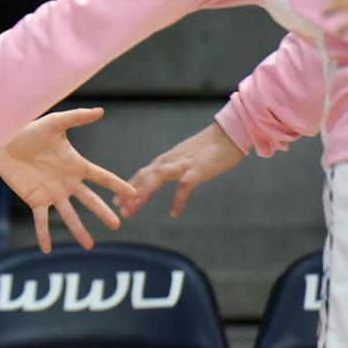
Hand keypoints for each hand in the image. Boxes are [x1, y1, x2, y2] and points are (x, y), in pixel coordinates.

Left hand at [0, 108, 129, 251]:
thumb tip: (101, 111)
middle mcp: (67, 182)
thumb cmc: (29, 129)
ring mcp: (52, 193)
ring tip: (89, 245)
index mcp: (76, 165)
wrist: (3, 140)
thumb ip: (77, 118)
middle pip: (89, 200)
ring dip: (78, 230)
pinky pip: (41, 220)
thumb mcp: (55, 123)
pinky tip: (47, 249)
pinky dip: (44, 234)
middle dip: (102, 212)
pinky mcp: (35, 199)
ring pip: (69, 215)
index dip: (117, 186)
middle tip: (117, 224)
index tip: (133, 195)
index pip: (102, 177)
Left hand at [123, 122, 243, 219]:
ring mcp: (182, 164)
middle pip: (144, 177)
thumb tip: (163, 175)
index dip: (129, 187)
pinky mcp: (196, 169)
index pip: (142, 174)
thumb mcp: (185, 158)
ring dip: (142, 194)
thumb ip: (173, 167)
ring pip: (155, 179)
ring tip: (132, 209)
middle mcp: (169, 161)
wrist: (229, 135)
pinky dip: (177, 200)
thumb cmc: (209, 148)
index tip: (117, 200)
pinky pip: (184, 187)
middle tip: (119, 210)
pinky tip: (174, 213)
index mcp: (166, 159)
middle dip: (129, 194)